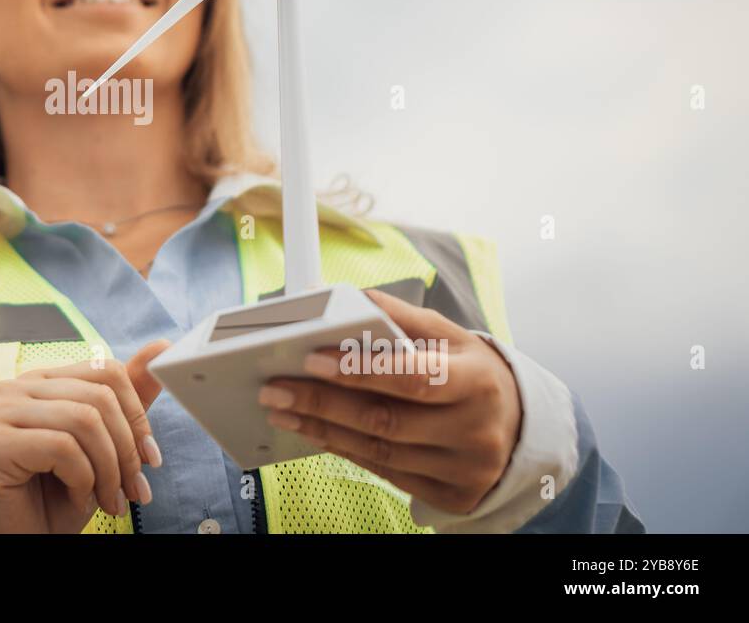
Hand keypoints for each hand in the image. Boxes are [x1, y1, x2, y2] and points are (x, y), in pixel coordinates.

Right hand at [0, 338, 170, 532]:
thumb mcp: (102, 446)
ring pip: (84, 420)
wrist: (18, 541)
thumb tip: (163, 349)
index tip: (151, 458)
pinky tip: (77, 498)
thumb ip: (127, 400)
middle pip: (98, 397)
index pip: (105, 372)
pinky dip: (83, 479)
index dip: (136, 416)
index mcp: (40, 381)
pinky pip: (62, 447)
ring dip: (108, 471)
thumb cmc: (55, 497)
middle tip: (134, 491)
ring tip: (109, 501)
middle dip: (127, 451)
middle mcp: (13, 388)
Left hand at [257, 288, 522, 515]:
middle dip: (323, 403)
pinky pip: (385, 473)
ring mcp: (464, 469)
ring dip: (322, 429)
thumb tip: (348, 297)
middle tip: (276, 388)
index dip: (360, 370)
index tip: (311, 359)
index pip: (412, 377)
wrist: (519, 428)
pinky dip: (344, 450)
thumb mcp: (450, 337)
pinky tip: (313, 431)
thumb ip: (400, 317)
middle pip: (388, 420)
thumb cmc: (472, 374)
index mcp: (478, 382)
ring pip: (380, 451)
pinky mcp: (451, 496)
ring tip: (282, 409)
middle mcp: (475, 430)